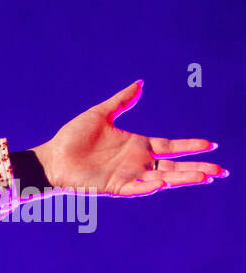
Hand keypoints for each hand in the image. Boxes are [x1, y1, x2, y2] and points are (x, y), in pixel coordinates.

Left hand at [32, 80, 226, 196]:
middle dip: (197, 168)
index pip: (171, 146)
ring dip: (182, 179)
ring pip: (161, 178)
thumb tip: (139, 84)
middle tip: (221, 171)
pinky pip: (135, 188)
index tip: (211, 145)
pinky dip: (149, 186)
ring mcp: (126, 176)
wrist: (51, 159)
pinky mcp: (113, 187)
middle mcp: (136, 162)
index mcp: (137, 146)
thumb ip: (121, 101)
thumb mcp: (100, 114)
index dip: (190, 146)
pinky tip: (163, 183)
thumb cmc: (72, 139)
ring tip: (204, 178)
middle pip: (174, 165)